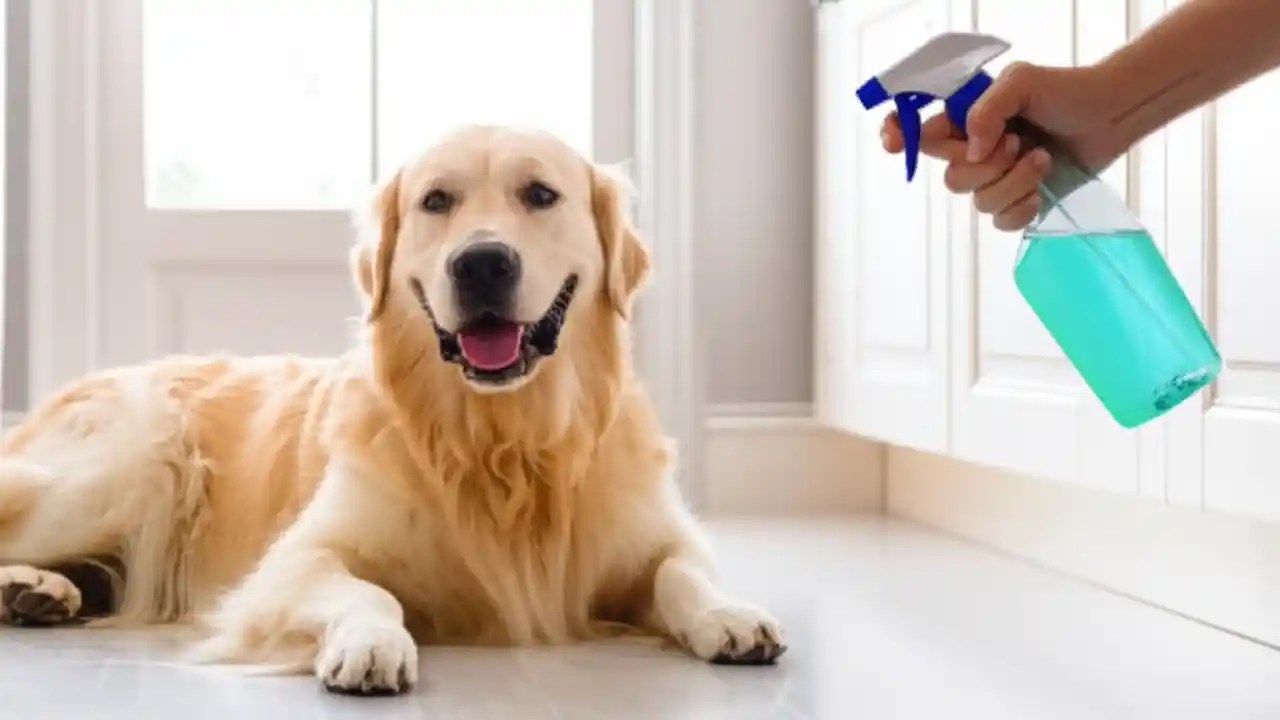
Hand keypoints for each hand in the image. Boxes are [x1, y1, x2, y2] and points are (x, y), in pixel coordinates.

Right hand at [881, 63, 1125, 231]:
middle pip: (951, 178)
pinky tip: (1040, 192)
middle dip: (987, 165)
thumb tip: (972, 150)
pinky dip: (1021, 209)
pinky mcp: (1017, 202)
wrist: (1110, 116)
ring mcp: (995, 180)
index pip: (918, 132)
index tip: (893, 143)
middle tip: (1017, 141)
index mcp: (964, 120)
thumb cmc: (1065, 92)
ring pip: (978, 202)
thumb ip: (987, 109)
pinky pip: (1000, 222)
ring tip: (1043, 158)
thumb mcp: (1021, 82)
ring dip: (1014, 182)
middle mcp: (973, 152)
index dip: (898, 137)